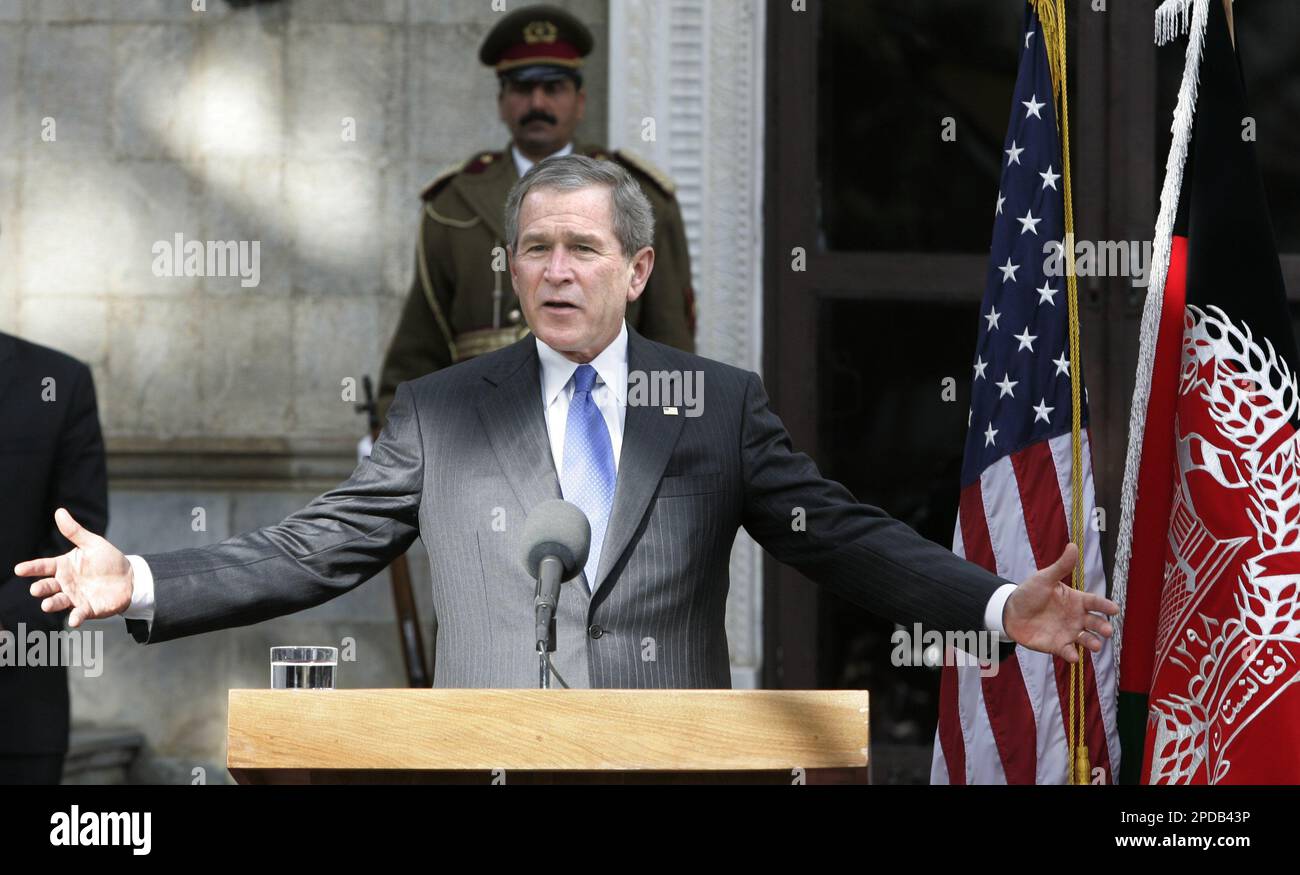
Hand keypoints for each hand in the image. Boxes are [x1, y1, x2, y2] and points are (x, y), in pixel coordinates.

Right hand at [14, 508, 133, 627]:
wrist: (129, 577)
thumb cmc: (108, 560)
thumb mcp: (92, 544)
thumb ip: (74, 531)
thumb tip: (59, 511)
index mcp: (63, 566)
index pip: (43, 566)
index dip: (31, 568)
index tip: (19, 569)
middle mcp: (65, 583)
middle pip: (47, 586)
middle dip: (40, 588)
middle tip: (36, 589)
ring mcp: (74, 597)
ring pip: (59, 601)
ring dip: (52, 603)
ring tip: (46, 605)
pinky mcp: (87, 609)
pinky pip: (79, 613)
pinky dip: (75, 618)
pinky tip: (74, 620)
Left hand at [1002, 543, 1118, 662]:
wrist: (1010, 612)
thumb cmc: (1029, 593)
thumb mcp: (1044, 578)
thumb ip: (1061, 566)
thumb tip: (1072, 546)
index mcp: (1076, 600)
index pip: (1095, 602)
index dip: (1105, 606)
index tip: (1114, 609)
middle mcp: (1076, 617)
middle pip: (1095, 623)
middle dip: (1103, 627)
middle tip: (1107, 631)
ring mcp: (1068, 632)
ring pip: (1086, 639)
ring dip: (1092, 643)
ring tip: (1095, 645)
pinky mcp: (1057, 645)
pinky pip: (1067, 651)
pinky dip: (1071, 655)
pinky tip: (1073, 656)